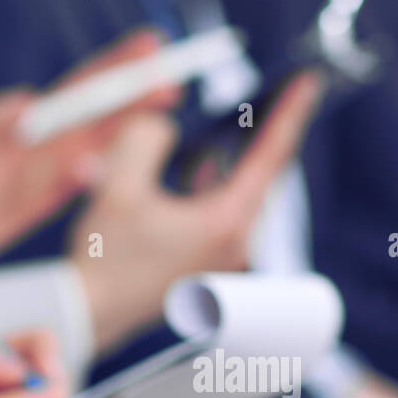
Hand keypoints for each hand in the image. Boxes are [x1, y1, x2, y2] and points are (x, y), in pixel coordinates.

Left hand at [0, 30, 179, 267]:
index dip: (118, 66)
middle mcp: (65, 143)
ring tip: (161, 102)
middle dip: (139, 92)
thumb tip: (27, 101)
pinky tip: (109, 156)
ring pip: (106, 143)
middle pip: (108, 112)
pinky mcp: (63, 200)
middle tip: (170, 77)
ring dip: (132, 125)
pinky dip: (95, 170)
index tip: (149, 47)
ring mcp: (69, 172)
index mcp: (46, 121)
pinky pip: (83, 182)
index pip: (87, 86)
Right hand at [70, 72, 322, 350]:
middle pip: (262, 176)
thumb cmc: (104, 259)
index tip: (308, 82)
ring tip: (240, 123)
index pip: (270, 158)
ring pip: (241, 195)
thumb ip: (146, 139)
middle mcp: (235, 245)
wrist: (90, 315)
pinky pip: (225, 214)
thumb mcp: (119, 185)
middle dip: (266, 133)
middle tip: (279, 92)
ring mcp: (224, 259)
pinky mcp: (208, 265)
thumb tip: (163, 127)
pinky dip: (218, 185)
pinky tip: (204, 164)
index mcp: (224, 224)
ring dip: (237, 160)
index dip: (290, 114)